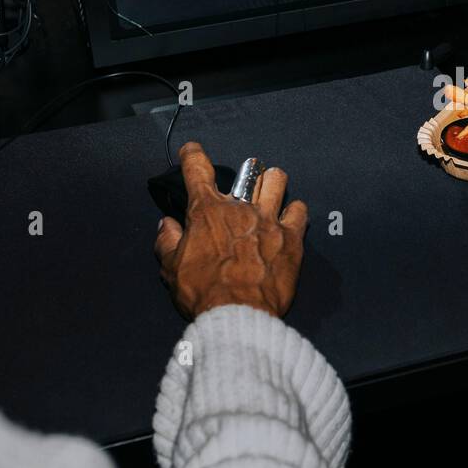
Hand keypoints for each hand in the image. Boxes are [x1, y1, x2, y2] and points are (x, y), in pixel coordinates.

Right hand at [154, 142, 308, 319]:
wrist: (238, 316)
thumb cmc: (202, 293)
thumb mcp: (172, 269)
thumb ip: (167, 241)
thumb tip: (167, 224)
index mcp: (207, 212)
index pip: (197, 169)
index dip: (193, 155)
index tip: (192, 150)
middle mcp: (240, 208)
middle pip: (248, 172)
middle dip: (246, 176)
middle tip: (245, 187)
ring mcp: (269, 220)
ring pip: (277, 181)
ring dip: (272, 183)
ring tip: (269, 194)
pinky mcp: (292, 238)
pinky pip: (300, 211)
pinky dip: (295, 212)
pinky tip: (290, 219)